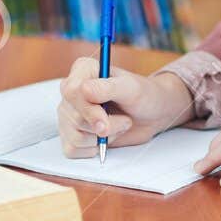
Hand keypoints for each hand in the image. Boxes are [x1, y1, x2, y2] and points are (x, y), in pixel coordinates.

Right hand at [57, 58, 194, 157]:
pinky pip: (72, 149)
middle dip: (106, 125)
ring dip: (104, 137)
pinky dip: (93, 149)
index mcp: (82, 71)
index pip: (71, 91)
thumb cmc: (142, 96)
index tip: (105, 118)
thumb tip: (83, 90)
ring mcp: (69, 114)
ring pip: (76, 137)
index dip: (87, 109)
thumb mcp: (130, 88)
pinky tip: (105, 139)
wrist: (151, 114)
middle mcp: (71, 92)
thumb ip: (107, 88)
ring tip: (118, 125)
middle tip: (125, 119)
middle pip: (75, 118)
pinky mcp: (71, 134)